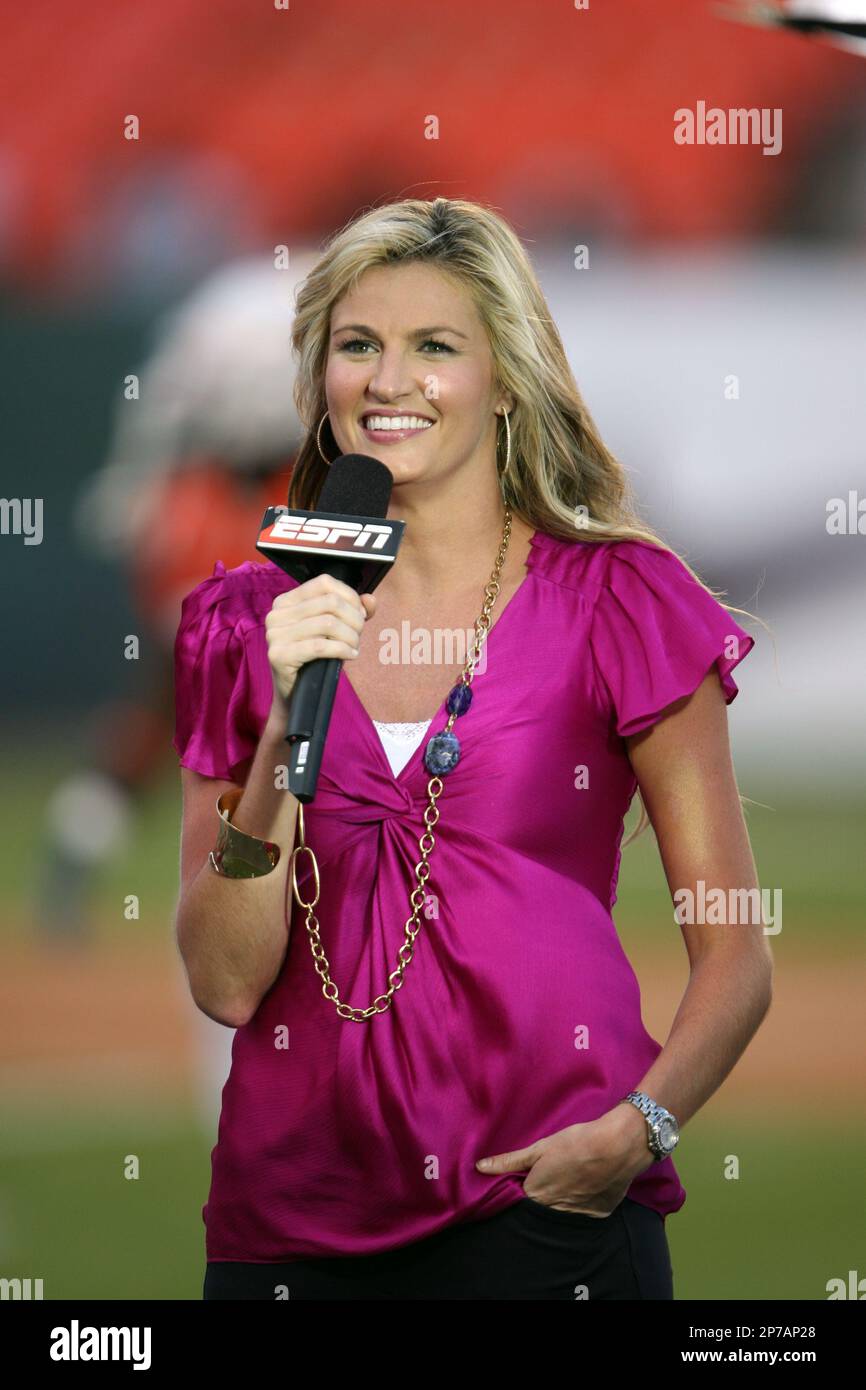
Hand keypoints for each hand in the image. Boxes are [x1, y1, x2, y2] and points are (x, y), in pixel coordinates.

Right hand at [264, 574, 376, 726]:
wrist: (295, 694)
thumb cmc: (315, 659)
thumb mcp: (334, 630)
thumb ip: (353, 611)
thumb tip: (371, 600)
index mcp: (286, 601)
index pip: (325, 583)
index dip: (350, 596)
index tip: (360, 614)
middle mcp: (277, 614)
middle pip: (330, 602)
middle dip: (354, 619)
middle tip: (358, 635)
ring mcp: (275, 634)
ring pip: (328, 623)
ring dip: (350, 636)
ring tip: (354, 647)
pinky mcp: (279, 655)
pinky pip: (320, 646)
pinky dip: (342, 649)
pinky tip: (349, 655)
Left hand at [475, 1104, 655, 1217]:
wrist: (617, 1146)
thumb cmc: (576, 1143)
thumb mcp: (540, 1148)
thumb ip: (509, 1161)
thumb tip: (479, 1167)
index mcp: (537, 1194)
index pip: (521, 1201)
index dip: (522, 1190)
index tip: (525, 1180)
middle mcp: (555, 1212)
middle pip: (541, 1210)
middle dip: (540, 1199)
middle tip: (551, 1179)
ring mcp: (578, 1216)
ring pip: (562, 1214)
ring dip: (561, 1203)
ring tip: (569, 1181)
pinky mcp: (598, 1214)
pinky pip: (584, 1213)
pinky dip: (582, 1203)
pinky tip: (586, 1186)